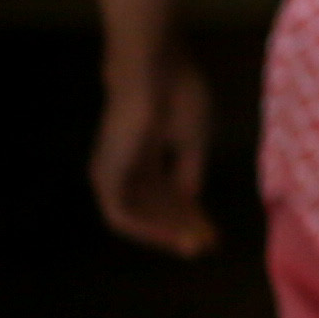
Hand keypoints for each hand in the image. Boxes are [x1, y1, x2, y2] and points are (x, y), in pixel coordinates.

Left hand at [91, 43, 220, 256]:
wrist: (152, 71)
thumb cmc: (176, 93)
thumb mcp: (194, 139)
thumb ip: (190, 172)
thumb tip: (191, 202)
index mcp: (144, 152)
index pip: (166, 192)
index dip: (190, 213)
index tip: (213, 230)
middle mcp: (124, 165)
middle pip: (153, 207)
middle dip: (180, 227)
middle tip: (206, 246)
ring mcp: (112, 172)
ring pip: (138, 215)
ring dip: (165, 232)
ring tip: (194, 245)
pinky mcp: (105, 177)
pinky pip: (124, 217)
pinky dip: (149, 229)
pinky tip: (175, 236)